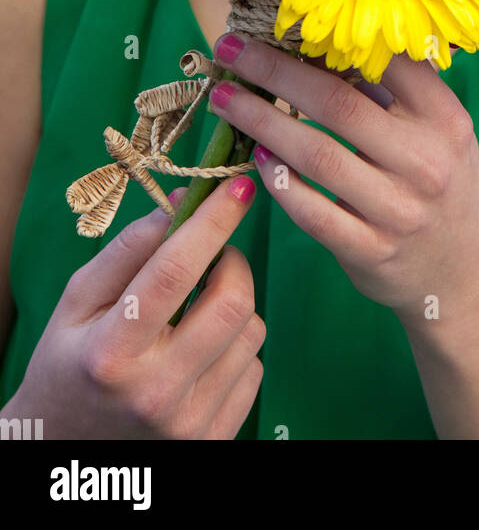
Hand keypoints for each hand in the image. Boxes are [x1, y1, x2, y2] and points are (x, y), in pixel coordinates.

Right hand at [2, 178, 264, 438]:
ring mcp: (189, 423)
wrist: (67, 449)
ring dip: (233, 306)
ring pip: (252, 332)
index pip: (175, 272)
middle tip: (213, 257)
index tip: (238, 187)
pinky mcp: (215, 441)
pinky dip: (236, 347)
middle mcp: (155, 391)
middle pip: (231, 303)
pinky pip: (254, 369)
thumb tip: (182, 200)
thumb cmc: (70, 362)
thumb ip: (128, 248)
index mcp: (112, 351)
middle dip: (233, 262)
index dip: (213, 221)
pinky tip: (202, 353)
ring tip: (195, 313)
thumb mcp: (77, 301)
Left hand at [209, 33, 478, 324]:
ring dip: (262, 122)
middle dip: (274, 70)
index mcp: (443, 118)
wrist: (465, 275)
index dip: (324, 36)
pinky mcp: (371, 251)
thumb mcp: (441, 131)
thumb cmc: (442, 184)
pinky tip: (255, 159)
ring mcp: (399, 209)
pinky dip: (280, 183)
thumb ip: (398, 91)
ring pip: (317, 155)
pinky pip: (313, 212)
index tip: (277, 19)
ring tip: (225, 98)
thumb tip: (324, 39)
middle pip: (337, 102)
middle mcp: (425, 160)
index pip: (382, 61)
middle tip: (229, 46)